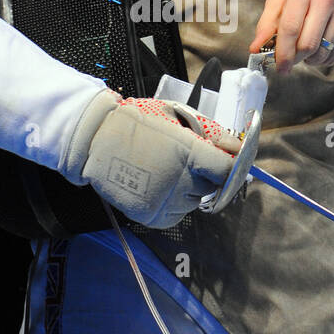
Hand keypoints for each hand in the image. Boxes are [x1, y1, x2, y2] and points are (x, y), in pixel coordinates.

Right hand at [60, 90, 238, 228]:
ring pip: (193, 202)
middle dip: (203, 176)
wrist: (96, 140)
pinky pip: (176, 215)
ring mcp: (164, 201)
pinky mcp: (150, 216)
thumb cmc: (139, 124)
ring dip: (187, 190)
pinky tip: (156, 186)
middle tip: (181, 161)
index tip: (226, 163)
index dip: (231, 167)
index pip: (228, 171)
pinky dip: (172, 204)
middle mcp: (179, 180)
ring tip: (163, 172)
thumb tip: (237, 150)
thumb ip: (211, 134)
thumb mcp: (177, 117)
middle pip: (211, 187)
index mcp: (188, 152)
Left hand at [250, 0, 333, 74]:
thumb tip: (256, 49)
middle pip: (308, 43)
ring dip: (309, 59)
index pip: (290, 27)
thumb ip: (267, 23)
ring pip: (323, 51)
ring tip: (304, 49)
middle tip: (289, 60)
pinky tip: (319, 49)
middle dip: (295, 58)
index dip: (282, 52)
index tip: (278, 67)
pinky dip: (324, 59)